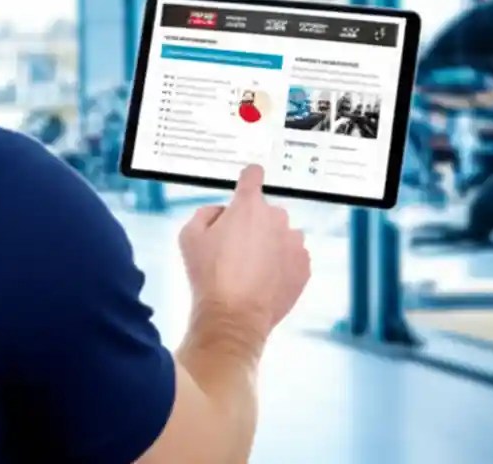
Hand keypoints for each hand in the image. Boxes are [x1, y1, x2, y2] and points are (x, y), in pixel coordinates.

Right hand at [178, 165, 311, 337]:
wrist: (233, 316)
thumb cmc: (210, 277)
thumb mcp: (189, 237)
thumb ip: (206, 213)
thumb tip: (221, 212)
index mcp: (249, 206)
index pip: (253, 175)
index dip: (248, 178)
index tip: (250, 179)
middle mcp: (277, 218)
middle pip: (266, 213)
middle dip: (253, 225)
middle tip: (235, 250)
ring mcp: (294, 242)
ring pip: (281, 236)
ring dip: (270, 245)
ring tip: (250, 270)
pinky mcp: (303, 266)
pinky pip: (292, 258)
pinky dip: (282, 266)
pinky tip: (263, 281)